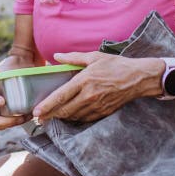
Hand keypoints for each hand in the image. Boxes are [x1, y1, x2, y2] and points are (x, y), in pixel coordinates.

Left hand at [32, 52, 161, 122]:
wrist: (138, 78)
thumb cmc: (116, 65)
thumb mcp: (94, 57)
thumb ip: (73, 58)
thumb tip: (56, 56)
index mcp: (84, 81)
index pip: (61, 96)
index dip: (47, 105)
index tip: (36, 112)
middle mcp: (89, 96)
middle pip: (64, 110)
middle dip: (50, 115)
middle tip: (39, 117)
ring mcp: (97, 106)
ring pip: (73, 117)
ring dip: (61, 117)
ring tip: (51, 115)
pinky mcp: (103, 113)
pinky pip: (84, 119)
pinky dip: (74, 118)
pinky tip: (69, 114)